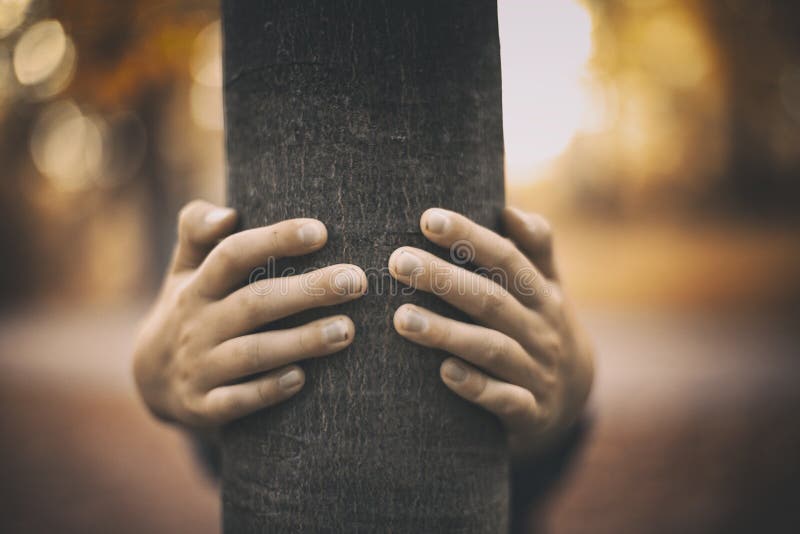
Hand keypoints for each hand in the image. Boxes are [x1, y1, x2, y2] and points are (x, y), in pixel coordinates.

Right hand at [132, 200, 366, 429]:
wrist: (149, 379)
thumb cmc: (188, 308)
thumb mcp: (183, 268)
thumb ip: (197, 229)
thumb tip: (227, 213)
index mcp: (197, 286)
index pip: (233, 255)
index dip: (274, 241)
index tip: (321, 231)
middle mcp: (198, 324)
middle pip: (255, 303)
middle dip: (308, 291)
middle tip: (356, 280)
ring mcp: (200, 367)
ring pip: (253, 353)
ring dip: (301, 342)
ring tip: (347, 330)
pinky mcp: (205, 406)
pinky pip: (237, 401)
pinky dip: (268, 390)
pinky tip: (301, 378)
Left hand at [389, 207, 593, 458]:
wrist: (573, 398)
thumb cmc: (544, 326)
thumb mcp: (549, 286)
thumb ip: (534, 247)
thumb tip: (509, 210)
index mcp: (543, 295)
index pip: (506, 259)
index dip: (469, 237)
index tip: (427, 219)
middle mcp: (542, 331)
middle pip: (490, 300)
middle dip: (444, 280)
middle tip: (397, 263)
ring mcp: (537, 372)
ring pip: (491, 349)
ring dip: (447, 333)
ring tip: (401, 318)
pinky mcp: (530, 412)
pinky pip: (504, 400)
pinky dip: (476, 386)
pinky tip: (443, 371)